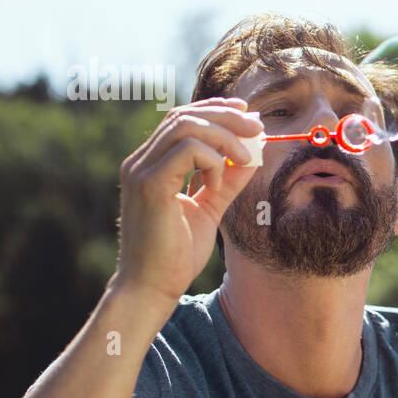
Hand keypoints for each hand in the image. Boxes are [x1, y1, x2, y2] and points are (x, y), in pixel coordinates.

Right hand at [111, 98, 262, 311]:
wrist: (154, 286)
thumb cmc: (177, 252)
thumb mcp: (211, 207)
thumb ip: (228, 180)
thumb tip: (253, 154)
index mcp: (151, 164)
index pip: (181, 119)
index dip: (215, 110)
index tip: (247, 114)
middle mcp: (140, 162)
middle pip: (183, 116)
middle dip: (226, 116)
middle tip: (257, 128)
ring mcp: (140, 171)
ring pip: (185, 127)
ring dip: (224, 137)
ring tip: (244, 158)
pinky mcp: (149, 184)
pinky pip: (187, 150)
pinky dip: (212, 160)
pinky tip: (217, 184)